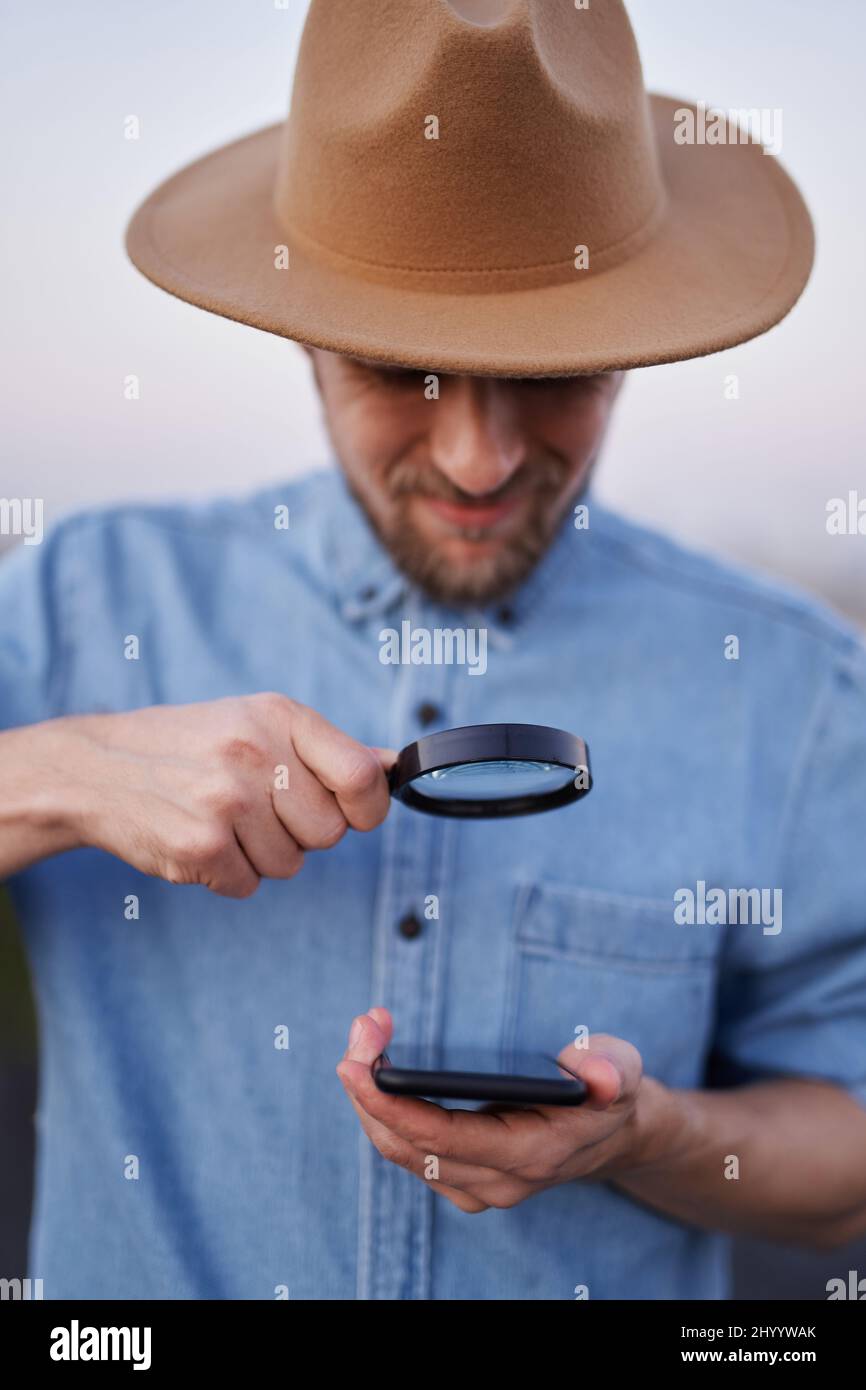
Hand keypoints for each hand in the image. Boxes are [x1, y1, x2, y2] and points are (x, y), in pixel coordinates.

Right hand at [17, 695, 393, 895]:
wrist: (96, 767)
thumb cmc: (189, 745)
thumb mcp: (257, 722)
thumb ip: (327, 748)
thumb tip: (394, 766)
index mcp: (279, 717)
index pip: (362, 776)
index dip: (367, 806)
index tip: (352, 810)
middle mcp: (256, 754)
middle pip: (330, 833)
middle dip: (300, 833)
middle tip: (258, 809)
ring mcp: (227, 800)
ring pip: (289, 864)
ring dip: (260, 856)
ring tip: (222, 820)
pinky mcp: (199, 845)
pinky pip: (247, 886)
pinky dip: (226, 876)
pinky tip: (199, 841)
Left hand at [337, 1008, 650, 1212]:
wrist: (611, 1134)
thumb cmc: (609, 1094)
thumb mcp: (623, 1073)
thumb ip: (613, 1071)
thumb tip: (599, 1075)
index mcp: (530, 1156)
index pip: (442, 1139)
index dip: (392, 1105)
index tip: (356, 1066)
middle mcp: (496, 1181)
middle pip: (406, 1144)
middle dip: (369, 1088)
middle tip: (361, 1028)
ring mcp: (475, 1184)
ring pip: (398, 1149)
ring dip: (369, 1095)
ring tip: (366, 1033)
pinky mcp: (460, 1174)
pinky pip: (405, 1148)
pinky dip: (383, 1106)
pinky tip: (377, 1063)